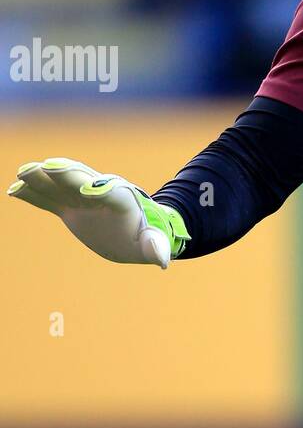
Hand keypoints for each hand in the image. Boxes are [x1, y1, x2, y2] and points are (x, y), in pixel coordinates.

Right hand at [7, 157, 189, 267]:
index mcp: (122, 201)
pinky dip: (33, 194)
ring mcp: (82, 198)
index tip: (87, 190)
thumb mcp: (154, 243)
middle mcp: (99, 194)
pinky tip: (14, 190)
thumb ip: (156, 247)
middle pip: (81, 181)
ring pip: (60, 185)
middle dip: (65, 175)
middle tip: (46, 167)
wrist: (135, 231)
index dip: (100, 190)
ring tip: (23, 173)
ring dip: (42, 179)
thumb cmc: (148, 237)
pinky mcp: (70, 207)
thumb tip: (163, 261)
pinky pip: (49, 199)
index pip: (111, 192)